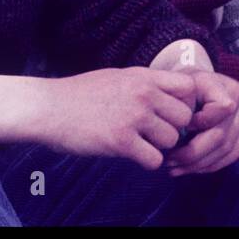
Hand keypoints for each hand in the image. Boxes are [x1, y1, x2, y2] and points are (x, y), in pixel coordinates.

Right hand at [40, 67, 197, 170]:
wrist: (48, 107)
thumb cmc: (81, 93)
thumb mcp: (119, 76)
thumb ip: (146, 83)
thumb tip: (170, 93)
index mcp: (144, 77)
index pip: (189, 88)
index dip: (185, 103)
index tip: (171, 113)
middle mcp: (144, 94)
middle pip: (185, 117)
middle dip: (174, 128)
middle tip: (156, 134)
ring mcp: (133, 117)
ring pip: (171, 140)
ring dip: (159, 146)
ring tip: (141, 143)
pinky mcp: (120, 141)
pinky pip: (154, 160)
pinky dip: (147, 162)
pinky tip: (133, 155)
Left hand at [163, 71, 238, 176]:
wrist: (197, 90)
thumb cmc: (184, 92)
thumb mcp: (179, 91)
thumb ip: (182, 104)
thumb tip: (183, 129)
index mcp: (228, 87)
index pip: (223, 109)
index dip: (199, 123)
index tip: (175, 129)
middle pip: (223, 136)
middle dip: (192, 154)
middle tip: (169, 161)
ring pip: (227, 150)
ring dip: (199, 164)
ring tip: (176, 168)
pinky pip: (233, 155)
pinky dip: (210, 165)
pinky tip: (191, 168)